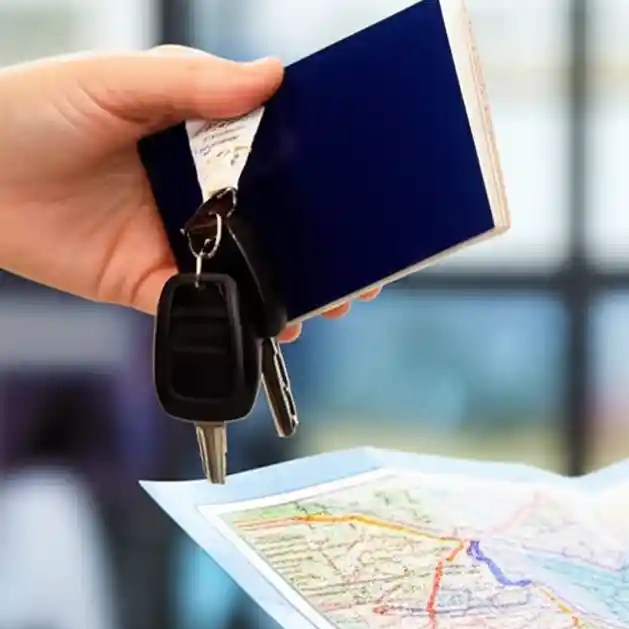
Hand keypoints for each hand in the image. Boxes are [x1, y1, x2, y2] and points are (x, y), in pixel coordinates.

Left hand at [0, 46, 377, 341]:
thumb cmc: (32, 107)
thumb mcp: (118, 80)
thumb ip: (194, 82)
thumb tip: (274, 74)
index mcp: (202, 132)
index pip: (280, 154)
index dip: (324, 174)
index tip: (365, 190)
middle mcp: (198, 187)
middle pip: (277, 218)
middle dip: (325, 244)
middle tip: (365, 264)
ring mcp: (177, 235)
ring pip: (250, 267)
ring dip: (294, 287)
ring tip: (333, 301)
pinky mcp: (146, 280)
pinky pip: (201, 305)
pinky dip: (235, 320)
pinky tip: (271, 324)